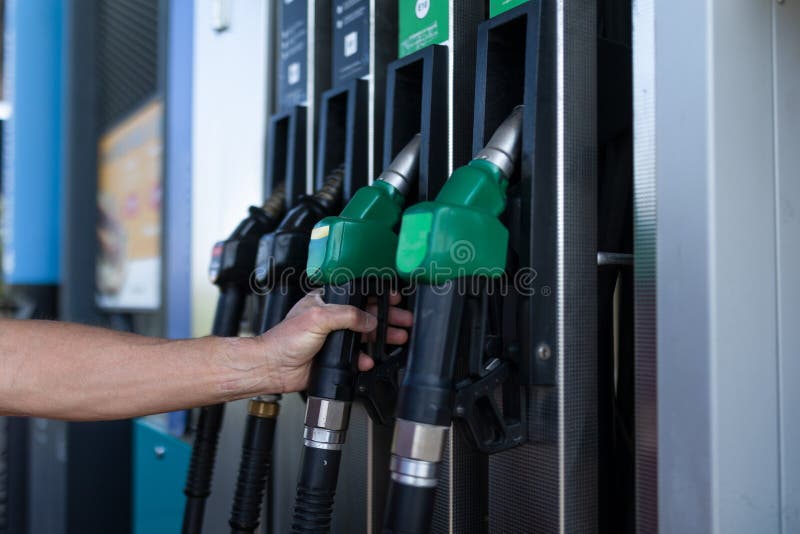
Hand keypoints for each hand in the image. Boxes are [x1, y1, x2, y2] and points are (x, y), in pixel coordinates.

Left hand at [259, 289, 412, 392]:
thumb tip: (369, 319)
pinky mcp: (333, 358)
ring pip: (364, 336)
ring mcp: (333, 339)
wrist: (273, 368)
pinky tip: (370, 360)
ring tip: (398, 338)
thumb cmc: (284, 339)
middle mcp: (331, 319)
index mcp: (325, 302)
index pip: (357, 294)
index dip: (377, 295)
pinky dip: (365, 359)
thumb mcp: (318, 317)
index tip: (394, 298)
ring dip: (382, 338)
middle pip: (366, 315)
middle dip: (387, 318)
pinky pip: (356, 357)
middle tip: (403, 321)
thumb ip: (347, 315)